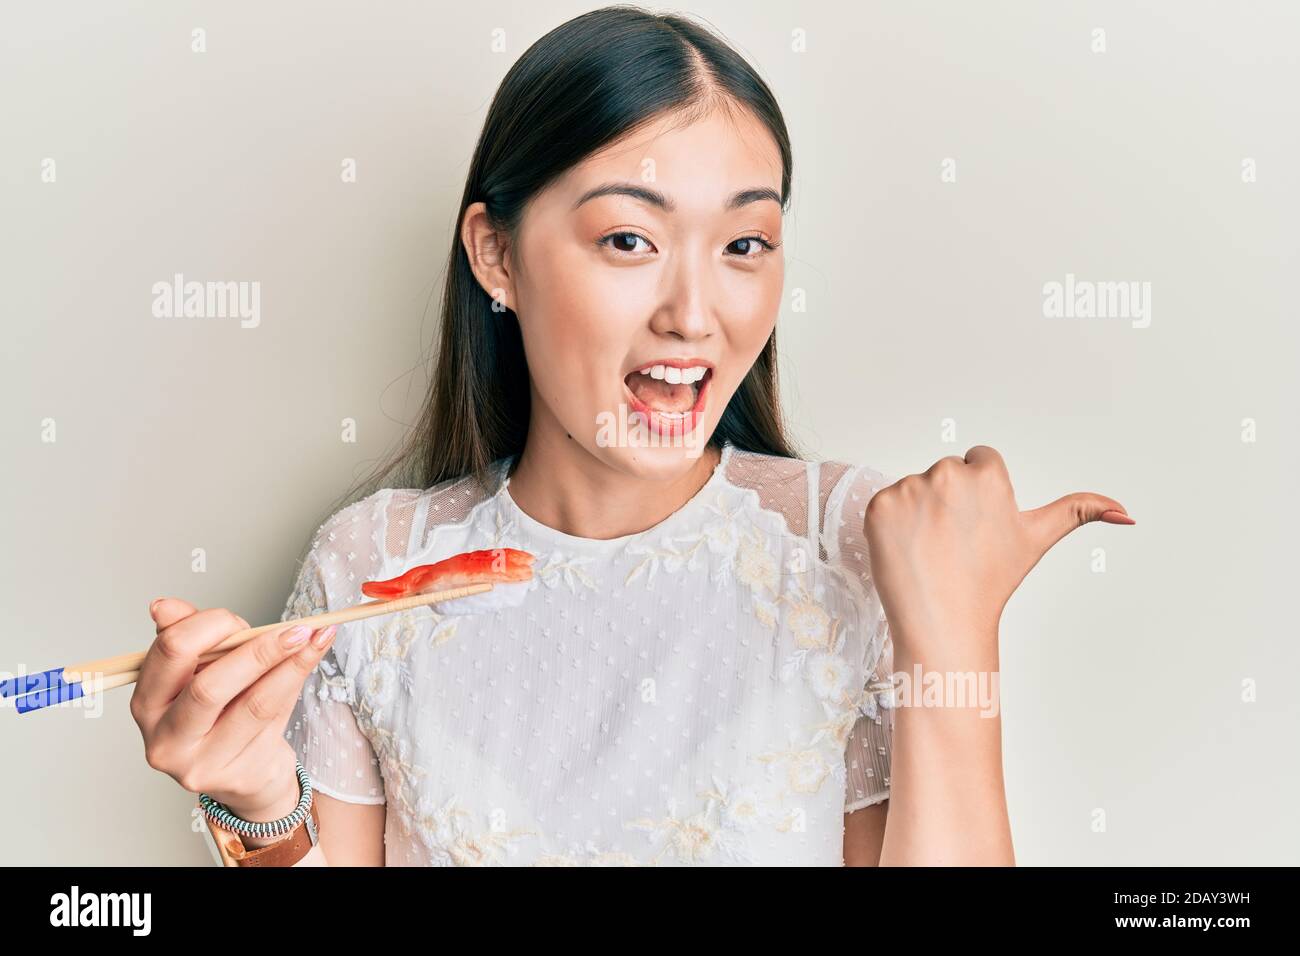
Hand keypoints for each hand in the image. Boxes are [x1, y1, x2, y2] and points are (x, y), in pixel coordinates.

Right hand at [130, 598, 336, 821]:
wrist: (244, 770)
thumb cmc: (222, 711)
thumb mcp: (202, 671)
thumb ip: (191, 636)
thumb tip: (165, 606)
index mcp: (147, 703)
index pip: (171, 652)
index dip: (209, 627)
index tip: (239, 619)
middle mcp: (165, 739)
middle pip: (209, 687)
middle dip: (257, 651)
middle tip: (294, 630)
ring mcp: (200, 764)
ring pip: (253, 704)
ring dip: (289, 664)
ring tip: (313, 638)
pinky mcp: (237, 775)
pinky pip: (274, 720)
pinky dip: (295, 682)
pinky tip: (312, 657)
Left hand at [863, 445, 1132, 660]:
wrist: (943, 622)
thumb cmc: (991, 583)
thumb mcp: (1036, 539)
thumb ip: (1079, 511)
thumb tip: (1127, 513)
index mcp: (987, 474)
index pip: (979, 460)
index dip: (979, 493)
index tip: (979, 524)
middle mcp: (947, 474)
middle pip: (945, 473)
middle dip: (949, 501)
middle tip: (955, 543)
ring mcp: (908, 489)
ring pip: (915, 488)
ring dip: (919, 512)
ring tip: (932, 549)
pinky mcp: (878, 506)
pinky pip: (885, 503)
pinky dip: (891, 525)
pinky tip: (907, 550)